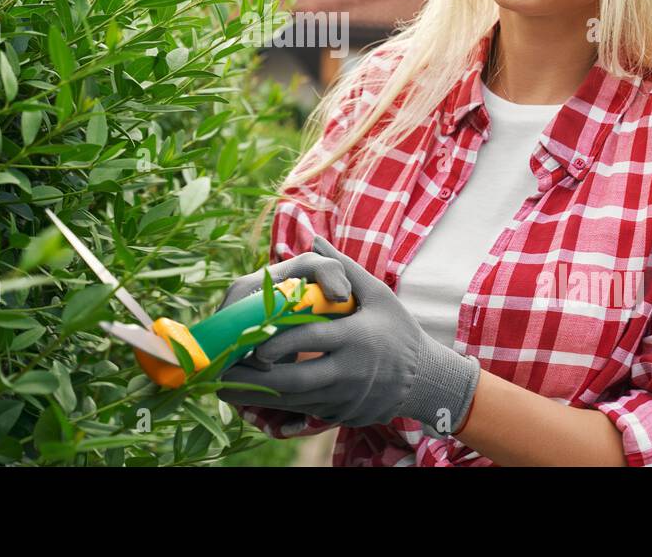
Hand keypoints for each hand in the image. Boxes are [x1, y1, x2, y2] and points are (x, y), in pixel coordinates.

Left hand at [216, 235, 481, 438]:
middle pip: (294, 378)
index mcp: (355, 338)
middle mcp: (349, 371)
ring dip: (259, 394)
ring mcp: (344, 398)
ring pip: (294, 400)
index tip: (251, 339)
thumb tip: (314, 236)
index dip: (276, 341)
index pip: (308, 339)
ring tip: (227, 385)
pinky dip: (278, 404)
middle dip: (256, 376)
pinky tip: (254, 396)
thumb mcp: (379, 295)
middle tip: (226, 367)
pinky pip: (303, 410)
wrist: (425, 379)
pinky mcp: (340, 415)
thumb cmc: (400, 330)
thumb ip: (343, 268)